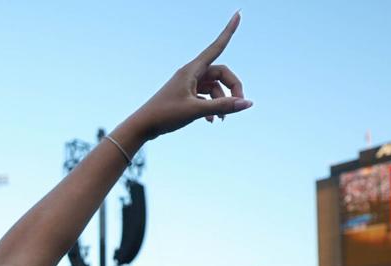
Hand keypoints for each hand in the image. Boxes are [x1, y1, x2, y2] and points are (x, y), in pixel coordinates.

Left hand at [126, 12, 251, 141]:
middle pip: (221, 73)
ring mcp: (187, 84)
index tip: (239, 14)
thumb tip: (248, 103)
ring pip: (214, 87)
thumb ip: (223, 106)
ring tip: (222, 120)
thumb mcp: (196, 110)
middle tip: (239, 104)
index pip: (216, 46)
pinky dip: (211, 107)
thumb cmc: (165, 115)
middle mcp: (191, 74)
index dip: (229, 31)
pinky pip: (204, 96)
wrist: (142, 126)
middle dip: (232, 87)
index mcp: (192, 70)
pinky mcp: (184, 96)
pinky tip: (210, 121)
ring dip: (221, 101)